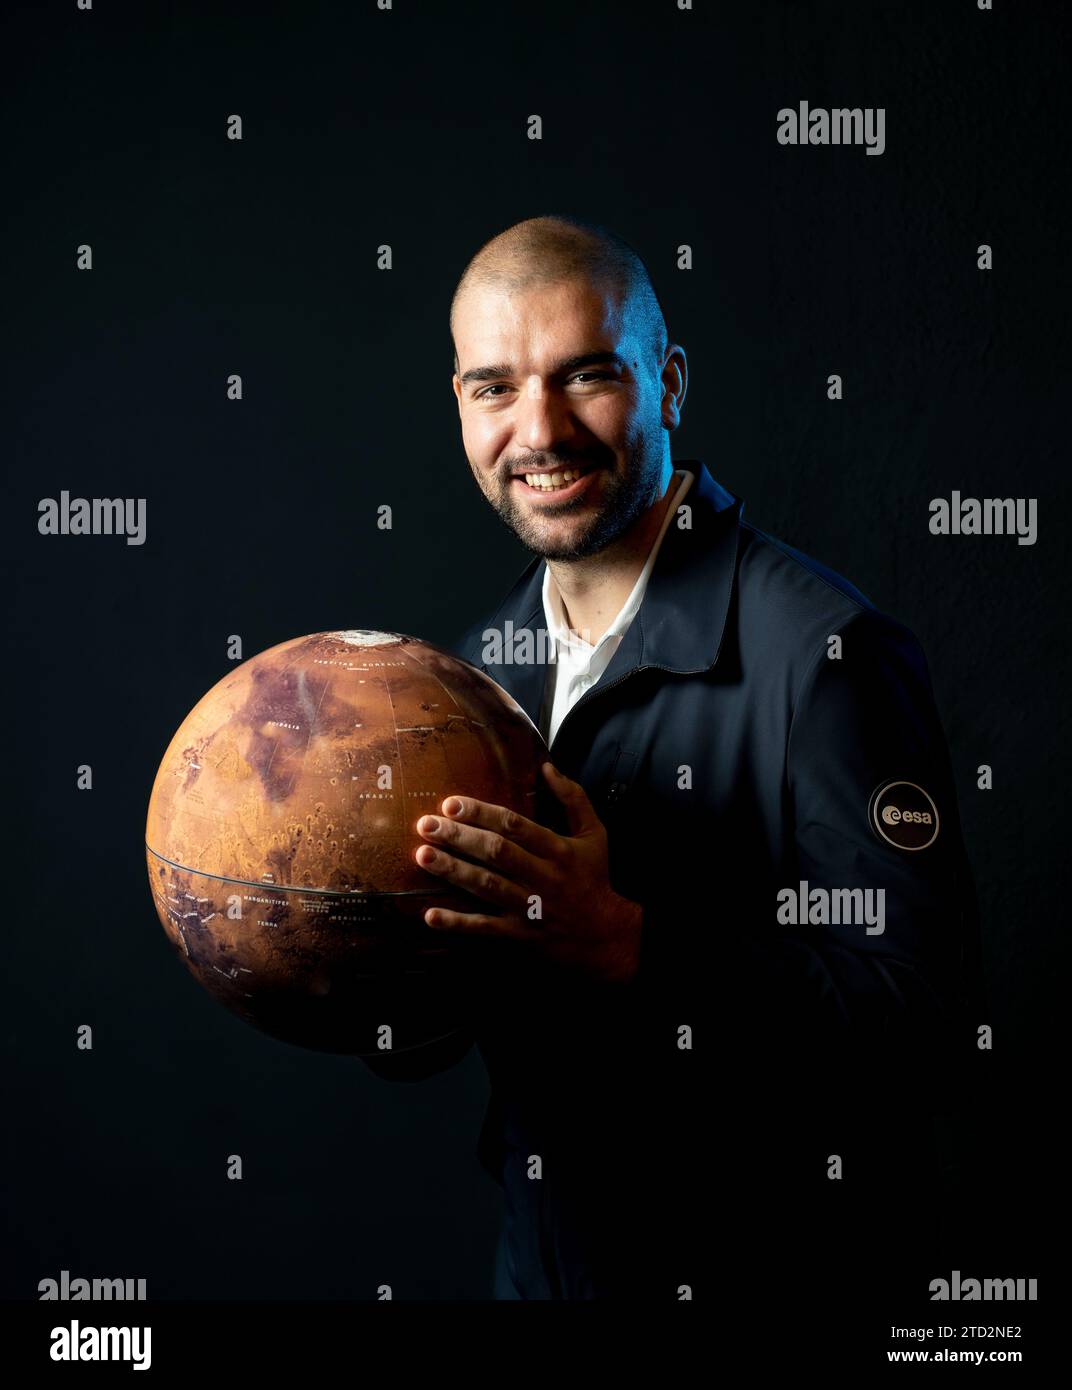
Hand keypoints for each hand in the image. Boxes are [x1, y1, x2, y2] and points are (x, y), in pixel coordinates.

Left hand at [413, 761, 641, 984]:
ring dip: (453, 871)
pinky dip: (458, 924)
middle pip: (496, 853)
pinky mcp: (520, 935)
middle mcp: (543, 877)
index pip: (516, 826)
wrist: (605, 935)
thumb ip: (573, 798)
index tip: (452, 803)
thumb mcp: (595, 834)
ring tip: (423, 855)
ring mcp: (530, 908)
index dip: (482, 813)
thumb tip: (547, 767)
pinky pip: (485, 929)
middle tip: (427, 825)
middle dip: (459, 838)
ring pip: (487, 887)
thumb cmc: (594, 878)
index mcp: (559, 850)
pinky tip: (430, 916)